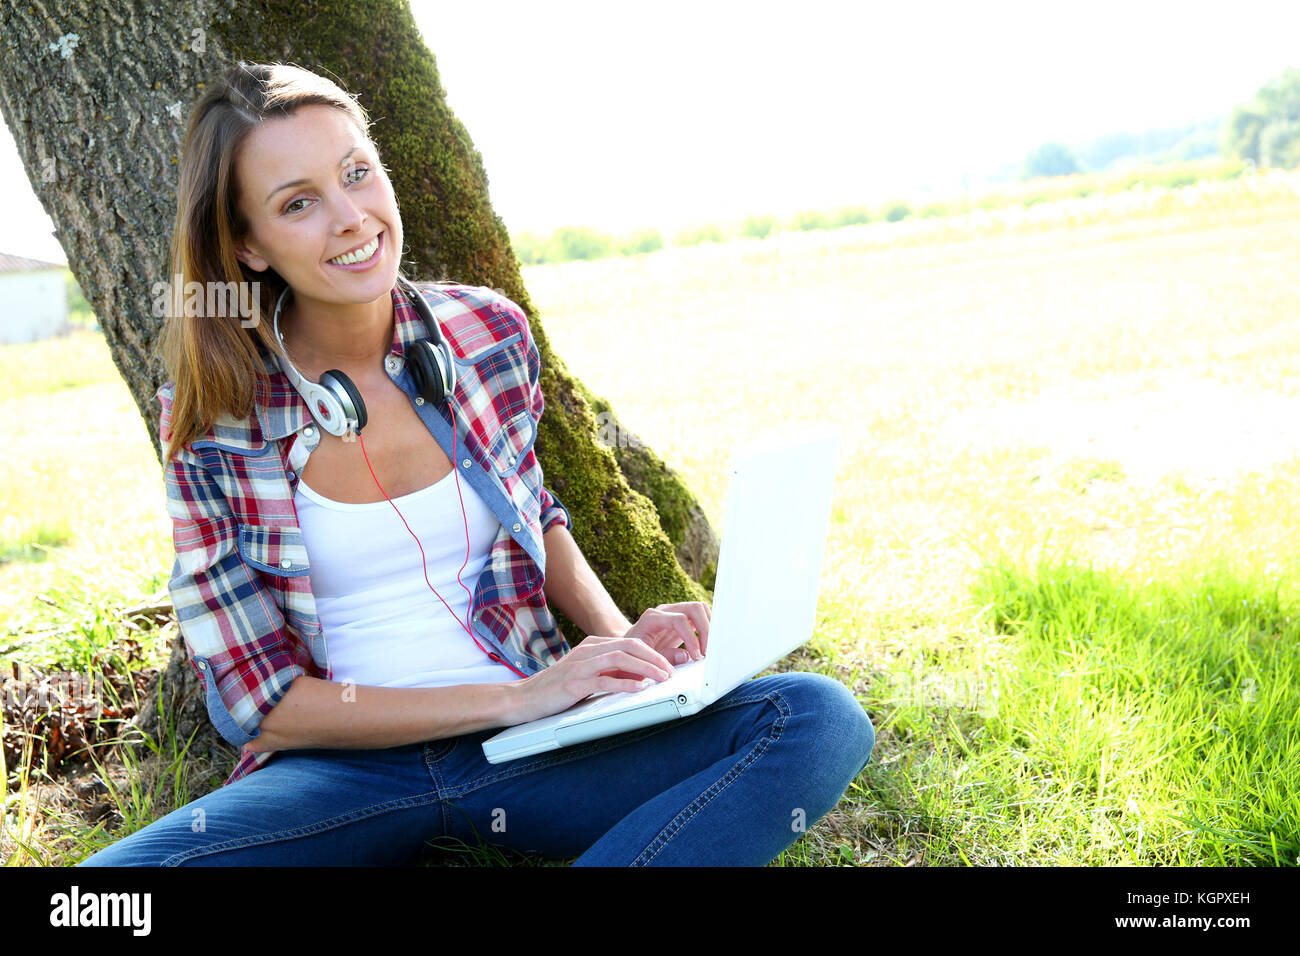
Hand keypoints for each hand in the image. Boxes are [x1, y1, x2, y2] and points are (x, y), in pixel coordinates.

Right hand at [503, 634, 678, 724]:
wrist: (523, 699)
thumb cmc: (556, 690)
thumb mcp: (587, 675)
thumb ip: (610, 672)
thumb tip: (641, 678)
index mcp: (593, 646)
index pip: (631, 642)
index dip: (653, 653)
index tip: (669, 665)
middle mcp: (588, 650)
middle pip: (630, 645)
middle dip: (655, 657)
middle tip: (671, 671)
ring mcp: (580, 665)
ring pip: (621, 659)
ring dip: (646, 668)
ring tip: (662, 678)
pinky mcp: (574, 683)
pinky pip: (605, 680)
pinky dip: (626, 684)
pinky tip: (640, 689)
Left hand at [620, 601, 710, 664]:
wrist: (628, 648)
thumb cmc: (634, 653)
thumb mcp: (645, 659)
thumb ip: (665, 657)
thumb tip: (686, 656)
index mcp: (652, 618)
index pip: (679, 620)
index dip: (691, 637)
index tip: (696, 655)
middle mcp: (664, 611)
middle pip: (694, 608)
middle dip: (705, 630)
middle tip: (706, 652)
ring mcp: (674, 612)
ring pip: (700, 608)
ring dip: (709, 627)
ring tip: (707, 649)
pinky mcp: (682, 617)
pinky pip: (700, 615)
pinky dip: (707, 627)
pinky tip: (705, 644)